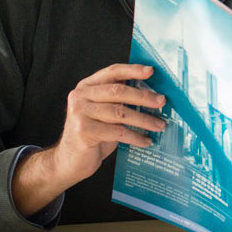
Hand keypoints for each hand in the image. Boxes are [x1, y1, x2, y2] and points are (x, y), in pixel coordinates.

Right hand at [12, 64, 165, 215]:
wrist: (69, 161)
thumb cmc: (92, 135)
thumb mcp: (104, 113)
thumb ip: (119, 100)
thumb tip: (152, 94)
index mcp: (87, 87)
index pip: (112, 72)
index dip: (133, 70)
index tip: (151, 71)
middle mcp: (80, 96)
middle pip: (118, 91)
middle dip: (143, 96)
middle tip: (161, 101)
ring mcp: (80, 113)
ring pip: (120, 112)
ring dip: (144, 119)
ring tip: (160, 125)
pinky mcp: (84, 131)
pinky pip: (118, 132)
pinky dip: (136, 136)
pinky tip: (146, 140)